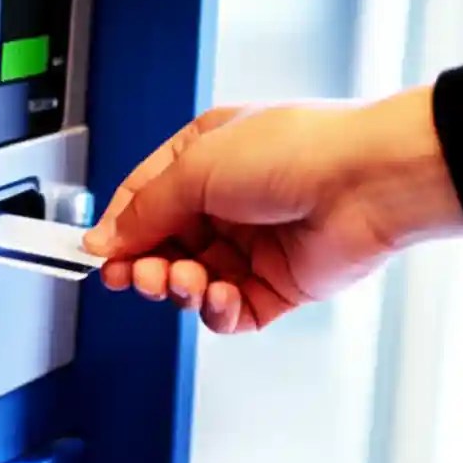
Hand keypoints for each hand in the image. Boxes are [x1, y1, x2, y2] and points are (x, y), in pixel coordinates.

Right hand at [81, 86, 462, 332]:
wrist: (368, 183)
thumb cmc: (297, 150)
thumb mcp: (196, 167)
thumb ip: (145, 209)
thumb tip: (106, 239)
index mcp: (204, 157)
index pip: (143, 199)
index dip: (117, 230)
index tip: (95, 256)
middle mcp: (227, 201)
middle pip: (163, 247)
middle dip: (144, 265)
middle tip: (135, 275)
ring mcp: (252, 245)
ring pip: (192, 282)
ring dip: (179, 288)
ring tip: (184, 282)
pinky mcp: (277, 285)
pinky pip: (230, 311)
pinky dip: (218, 311)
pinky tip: (221, 297)